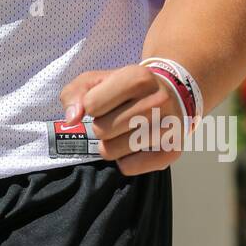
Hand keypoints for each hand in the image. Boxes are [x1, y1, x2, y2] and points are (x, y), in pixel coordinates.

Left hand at [60, 64, 186, 175]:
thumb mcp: (98, 79)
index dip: (92, 106)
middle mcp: (157, 101)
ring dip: (110, 144)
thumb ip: (75, 93)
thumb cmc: (127, 88)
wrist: (171, 94)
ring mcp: (168, 127)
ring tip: (124, 132)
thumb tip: (72, 119)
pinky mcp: (172, 151)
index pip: (92, 105)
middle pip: (101, 130)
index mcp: (138, 78)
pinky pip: (129, 167)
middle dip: (101, 126)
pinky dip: (124, 160)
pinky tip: (134, 146)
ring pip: (112, 151)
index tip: (104, 102)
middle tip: (115, 119)